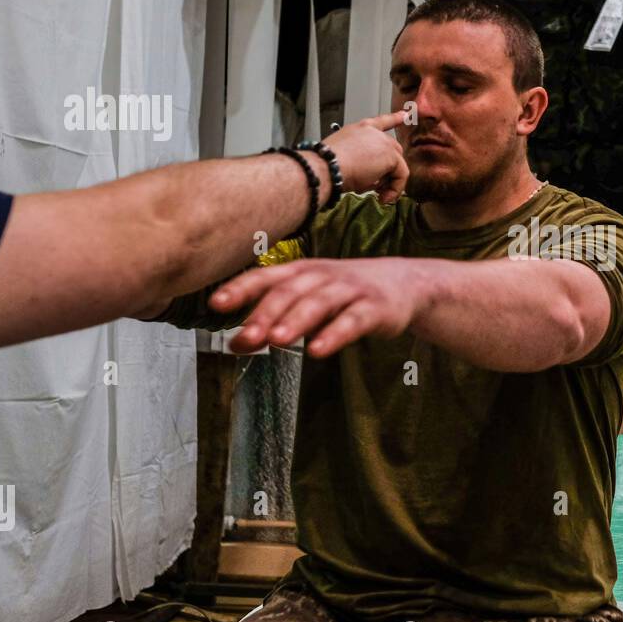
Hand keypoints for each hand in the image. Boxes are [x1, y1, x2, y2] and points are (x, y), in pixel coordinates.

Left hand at [210, 257, 430, 356]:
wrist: (406, 283)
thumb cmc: (347, 293)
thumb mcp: (310, 301)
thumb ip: (276, 319)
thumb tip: (234, 344)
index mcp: (303, 271)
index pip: (267, 277)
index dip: (241, 288)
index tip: (216, 304)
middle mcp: (324, 276)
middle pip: (290, 291)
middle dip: (265, 313)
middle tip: (245, 337)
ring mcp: (351, 290)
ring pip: (319, 303)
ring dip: (296, 320)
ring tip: (276, 341)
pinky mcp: (375, 308)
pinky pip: (353, 321)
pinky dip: (334, 334)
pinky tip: (318, 350)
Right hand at [321, 112, 409, 201]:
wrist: (326, 167)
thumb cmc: (327, 165)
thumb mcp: (342, 157)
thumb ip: (360, 161)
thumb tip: (372, 178)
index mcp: (361, 129)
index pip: (381, 122)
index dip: (395, 118)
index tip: (405, 114)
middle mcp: (375, 133)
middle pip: (393, 151)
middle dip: (388, 171)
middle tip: (376, 188)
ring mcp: (384, 143)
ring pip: (397, 166)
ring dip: (389, 183)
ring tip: (376, 194)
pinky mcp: (391, 156)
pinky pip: (401, 176)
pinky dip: (394, 190)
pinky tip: (383, 197)